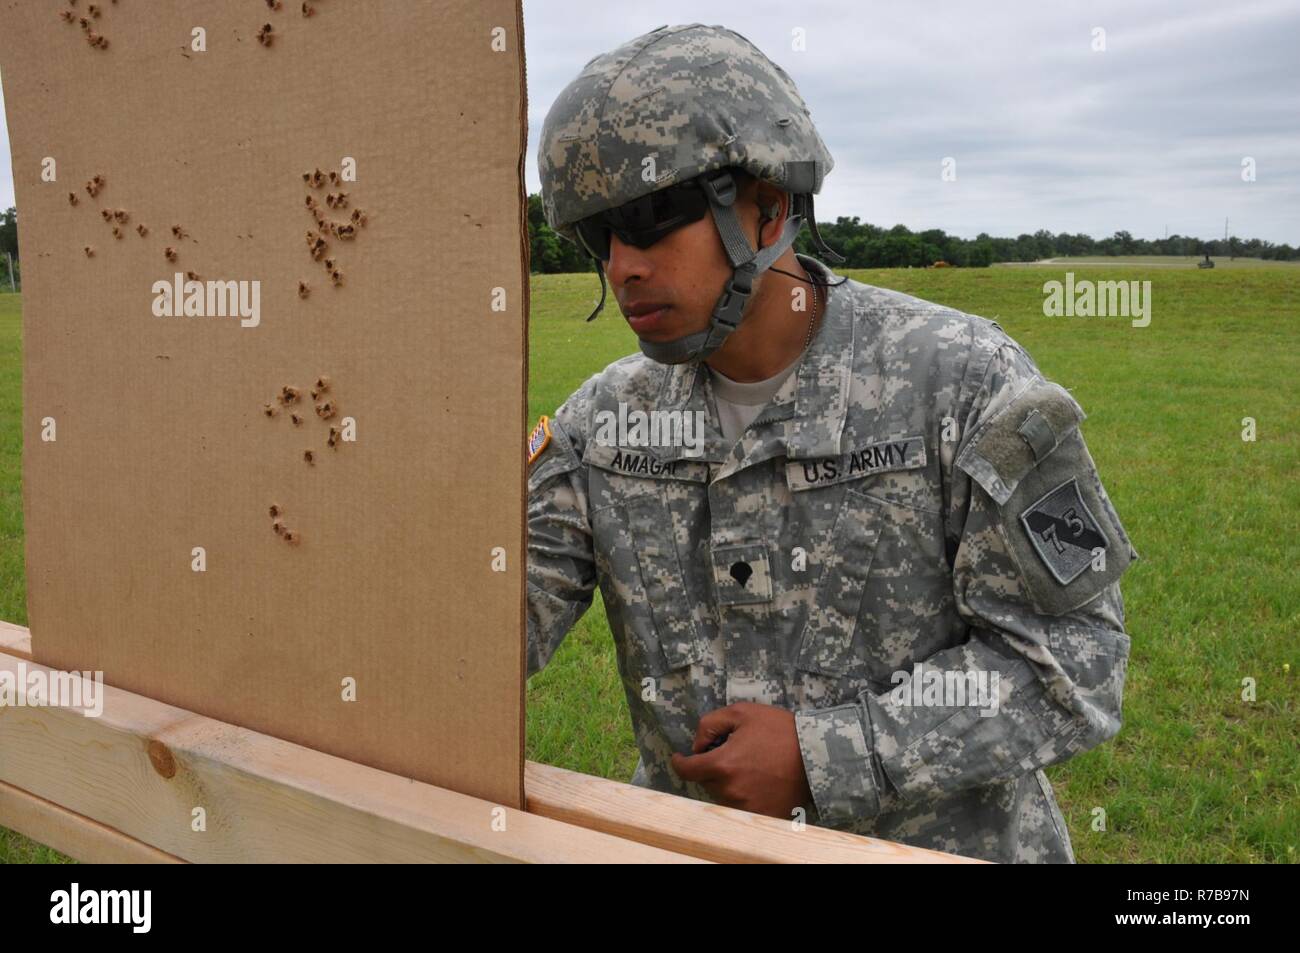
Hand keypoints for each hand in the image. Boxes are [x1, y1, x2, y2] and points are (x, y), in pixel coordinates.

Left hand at [669, 702, 813, 818]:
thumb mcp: (742, 713)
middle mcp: (730, 790)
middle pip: (706, 782)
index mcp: (722, 765)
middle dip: (710, 767)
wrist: (817, 753)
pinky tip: (756, 781)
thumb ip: (710, 724)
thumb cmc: (779, 729)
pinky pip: (741, 807)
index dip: (679, 763)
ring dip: (726, 782)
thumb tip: (697, 745)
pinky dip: (743, 795)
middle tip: (728, 753)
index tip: (680, 758)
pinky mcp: (762, 815)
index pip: (687, 771)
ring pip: (722, 795)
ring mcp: (746, 806)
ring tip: (747, 766)